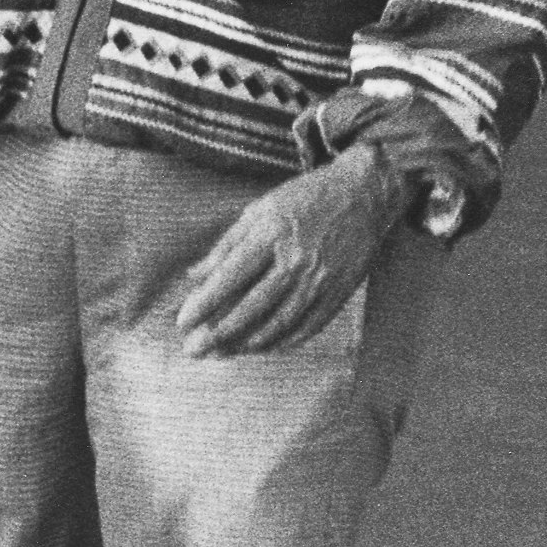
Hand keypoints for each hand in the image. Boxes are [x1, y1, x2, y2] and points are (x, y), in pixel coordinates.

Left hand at [174, 148, 403, 357]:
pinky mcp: (339, 292)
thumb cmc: (305, 198)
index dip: (204, 303)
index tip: (183, 322)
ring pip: (279, 322)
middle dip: (219, 332)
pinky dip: (283, 341)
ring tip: (224, 353)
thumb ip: (226, 245)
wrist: (364, 193)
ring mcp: (320, 279)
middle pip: (251, 306)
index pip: (230, 277)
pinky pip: (308, 326)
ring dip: (247, 343)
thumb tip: (194, 276)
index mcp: (271, 234)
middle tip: (195, 350)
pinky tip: (263, 348)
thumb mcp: (260, 210)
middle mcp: (295, 260)